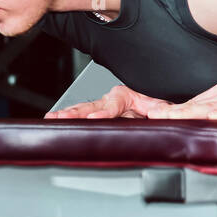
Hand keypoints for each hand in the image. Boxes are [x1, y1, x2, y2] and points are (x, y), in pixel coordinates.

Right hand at [44, 84, 171, 118]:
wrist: (159, 106)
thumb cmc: (158, 103)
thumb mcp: (163, 103)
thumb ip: (162, 107)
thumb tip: (156, 113)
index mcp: (126, 95)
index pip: (113, 104)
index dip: (104, 112)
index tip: (95, 118)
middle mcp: (111, 100)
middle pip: (92, 106)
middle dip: (76, 112)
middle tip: (63, 117)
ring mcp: (104, 109)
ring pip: (84, 110)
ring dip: (69, 114)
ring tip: (54, 118)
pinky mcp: (100, 116)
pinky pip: (83, 117)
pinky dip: (70, 119)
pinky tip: (56, 121)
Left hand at [146, 81, 216, 119]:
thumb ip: (211, 110)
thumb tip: (187, 119)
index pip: (191, 102)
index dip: (171, 109)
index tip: (152, 113)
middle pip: (196, 103)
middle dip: (174, 111)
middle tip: (154, 115)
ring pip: (212, 106)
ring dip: (191, 112)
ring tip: (173, 117)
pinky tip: (211, 117)